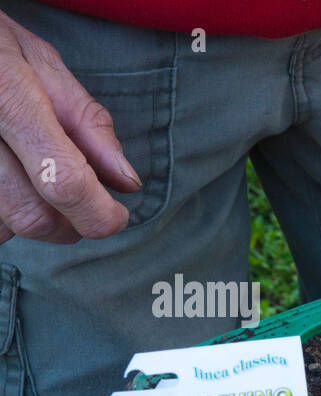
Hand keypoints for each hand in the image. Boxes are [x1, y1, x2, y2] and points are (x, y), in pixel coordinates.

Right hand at [0, 9, 138, 244]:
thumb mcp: (40, 62)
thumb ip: (87, 121)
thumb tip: (127, 181)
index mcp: (6, 95)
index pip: (63, 180)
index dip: (100, 213)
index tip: (118, 215)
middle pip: (32, 216)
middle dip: (71, 225)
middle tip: (84, 206)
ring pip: (4, 227)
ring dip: (34, 220)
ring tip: (38, 186)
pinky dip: (3, 217)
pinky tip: (10, 186)